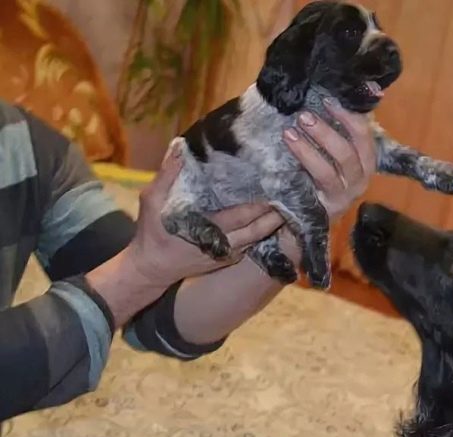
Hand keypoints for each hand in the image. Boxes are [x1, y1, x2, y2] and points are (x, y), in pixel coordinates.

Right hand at [126, 146, 283, 286]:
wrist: (151, 269)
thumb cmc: (151, 233)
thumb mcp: (152, 201)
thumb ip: (167, 175)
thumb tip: (180, 146)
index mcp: (209, 230)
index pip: (243, 215)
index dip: (262, 202)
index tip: (278, 183)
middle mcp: (225, 245)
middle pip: (259, 228)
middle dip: (278, 210)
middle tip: (295, 189)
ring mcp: (229, 254)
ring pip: (260, 237)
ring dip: (276, 221)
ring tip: (292, 200)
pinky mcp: (230, 258)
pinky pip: (253, 242)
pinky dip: (265, 229)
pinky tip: (276, 214)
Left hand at [283, 97, 376, 220]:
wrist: (312, 217)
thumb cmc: (323, 175)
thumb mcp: (333, 151)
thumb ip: (338, 127)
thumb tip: (338, 94)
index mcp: (366, 160)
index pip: (364, 134)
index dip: (349, 116)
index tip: (329, 99)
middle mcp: (360, 179)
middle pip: (349, 153)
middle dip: (326, 132)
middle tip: (304, 116)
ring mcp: (343, 196)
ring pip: (329, 171)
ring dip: (308, 150)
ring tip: (289, 133)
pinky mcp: (326, 209)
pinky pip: (314, 187)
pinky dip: (302, 168)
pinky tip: (289, 153)